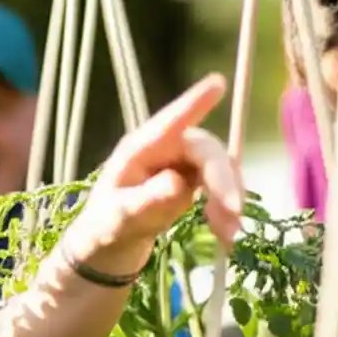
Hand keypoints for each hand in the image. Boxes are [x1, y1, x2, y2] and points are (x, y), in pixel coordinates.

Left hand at [69, 73, 243, 269]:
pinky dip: (227, 209)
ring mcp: (181, 164)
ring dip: (230, 199)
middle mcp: (164, 150)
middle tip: (233, 211)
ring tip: (228, 234)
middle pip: (206, 151)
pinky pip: (221, 187)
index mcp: (139, 150)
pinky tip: (226, 234)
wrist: (108, 252)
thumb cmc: (104, 229)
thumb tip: (178, 182)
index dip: (194, 103)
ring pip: (220, 169)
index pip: (170, 122)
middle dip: (224, 179)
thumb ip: (146, 200)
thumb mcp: (120, 218)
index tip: (217, 83)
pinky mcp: (193, 181)